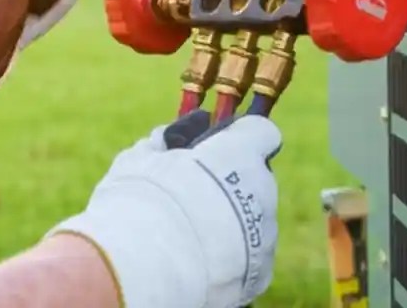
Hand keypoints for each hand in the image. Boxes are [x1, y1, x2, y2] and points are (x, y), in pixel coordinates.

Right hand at [47, 111, 281, 307]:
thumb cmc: (141, 200)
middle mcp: (263, 190)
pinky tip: (199, 262)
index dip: (239, 138)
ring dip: (229, 223)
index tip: (217, 147)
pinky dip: (230, 259)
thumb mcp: (141, 158)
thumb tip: (166, 138)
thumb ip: (162, 144)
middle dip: (230, 185)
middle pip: (256, 180)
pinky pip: (250, 259)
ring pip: (253, 220)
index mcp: (241, 153)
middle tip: (193, 197)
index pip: (261, 132)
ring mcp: (264, 234)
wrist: (147, 265)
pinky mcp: (260, 274)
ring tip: (189, 237)